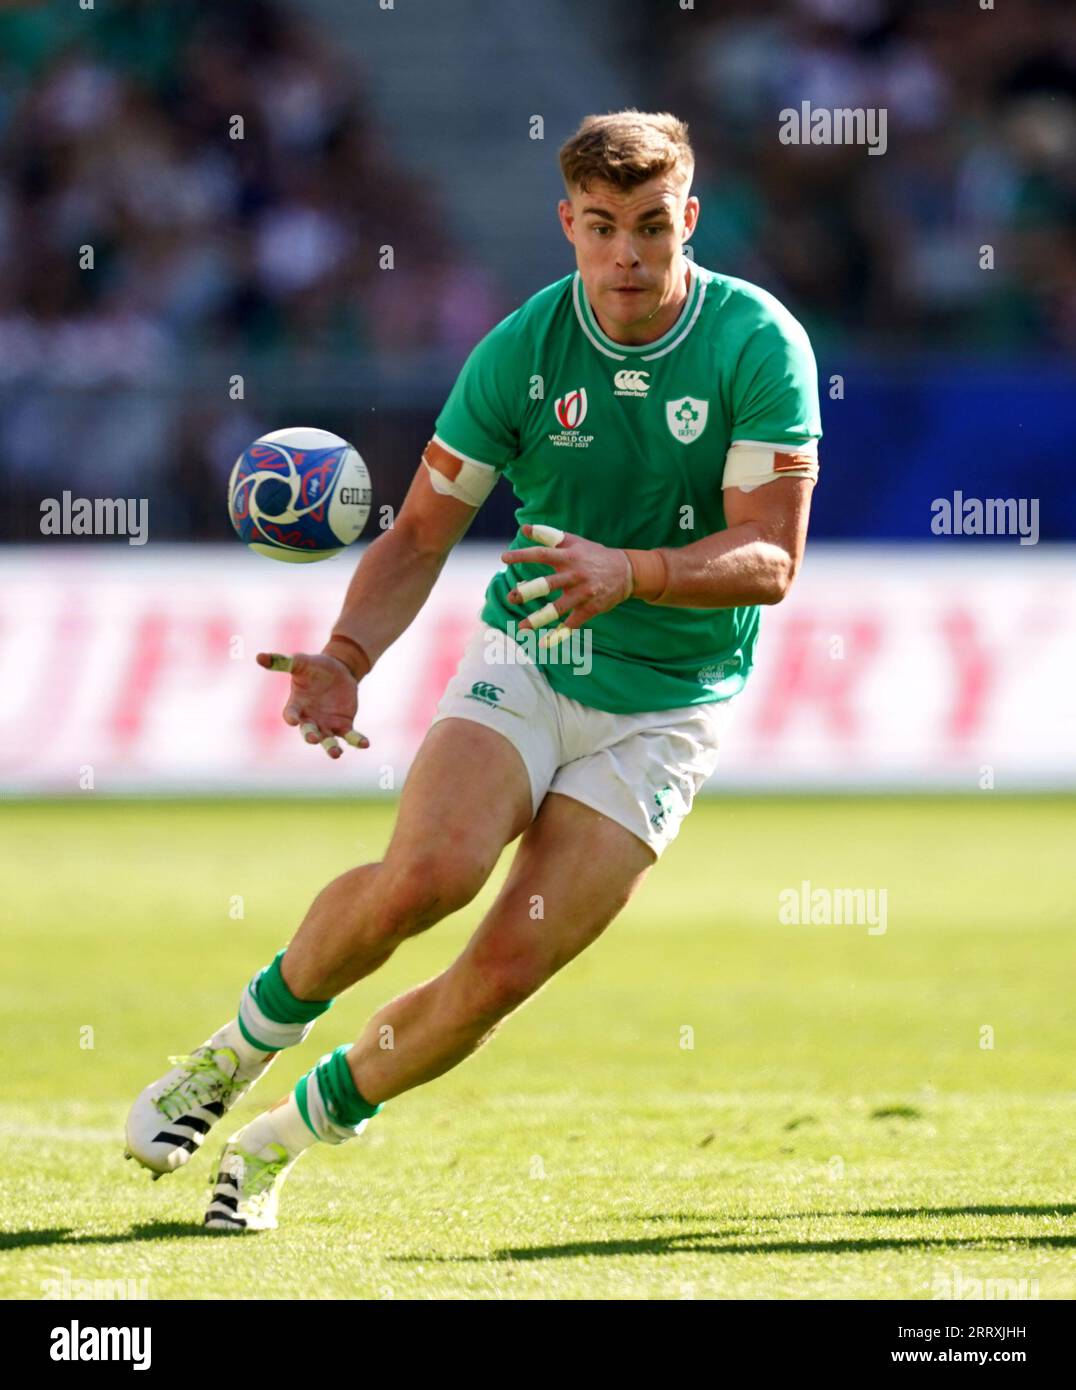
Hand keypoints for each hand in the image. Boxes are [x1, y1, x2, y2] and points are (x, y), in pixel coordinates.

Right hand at [256, 651, 369, 759]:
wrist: (338, 671)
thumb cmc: (315, 667)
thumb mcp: (301, 662)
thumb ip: (282, 662)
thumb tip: (259, 657)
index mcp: (297, 705)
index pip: (290, 714)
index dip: (290, 717)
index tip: (291, 720)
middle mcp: (309, 719)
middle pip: (308, 732)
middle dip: (310, 736)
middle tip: (313, 739)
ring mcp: (326, 724)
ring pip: (328, 740)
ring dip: (331, 748)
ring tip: (336, 754)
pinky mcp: (343, 725)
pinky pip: (349, 736)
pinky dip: (356, 741)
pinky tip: (365, 744)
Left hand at [501, 524, 633, 638]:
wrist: (626, 572)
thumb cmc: (593, 555)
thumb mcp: (574, 542)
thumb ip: (548, 535)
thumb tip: (523, 528)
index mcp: (570, 557)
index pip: (542, 555)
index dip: (523, 556)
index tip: (504, 559)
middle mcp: (575, 575)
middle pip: (549, 584)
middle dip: (528, 592)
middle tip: (511, 597)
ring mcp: (583, 594)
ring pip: (558, 609)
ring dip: (539, 619)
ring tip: (521, 629)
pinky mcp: (590, 609)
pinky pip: (572, 625)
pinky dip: (558, 636)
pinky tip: (543, 644)